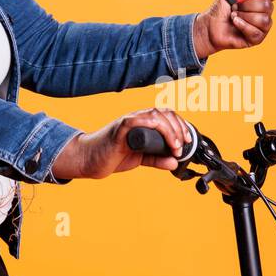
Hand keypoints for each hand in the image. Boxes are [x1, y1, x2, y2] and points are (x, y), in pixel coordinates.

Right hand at [51, 107, 192, 179]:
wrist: (88, 159)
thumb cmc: (110, 156)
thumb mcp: (139, 159)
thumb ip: (156, 159)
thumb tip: (174, 162)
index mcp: (142, 124)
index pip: (165, 116)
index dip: (180, 125)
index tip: (187, 140)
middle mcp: (136, 119)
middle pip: (163, 113)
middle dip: (178, 128)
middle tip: (182, 146)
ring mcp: (128, 122)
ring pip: (154, 115)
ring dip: (170, 130)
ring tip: (174, 147)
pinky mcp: (119, 129)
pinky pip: (135, 121)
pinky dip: (150, 125)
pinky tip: (161, 137)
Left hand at [192, 0, 275, 57]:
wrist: (210, 25)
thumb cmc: (221, 9)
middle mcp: (265, 13)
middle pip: (267, 5)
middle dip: (247, 5)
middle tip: (235, 7)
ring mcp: (262, 27)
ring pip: (263, 19)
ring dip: (244, 16)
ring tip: (234, 16)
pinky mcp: (257, 39)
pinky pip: (255, 32)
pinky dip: (242, 25)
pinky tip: (235, 23)